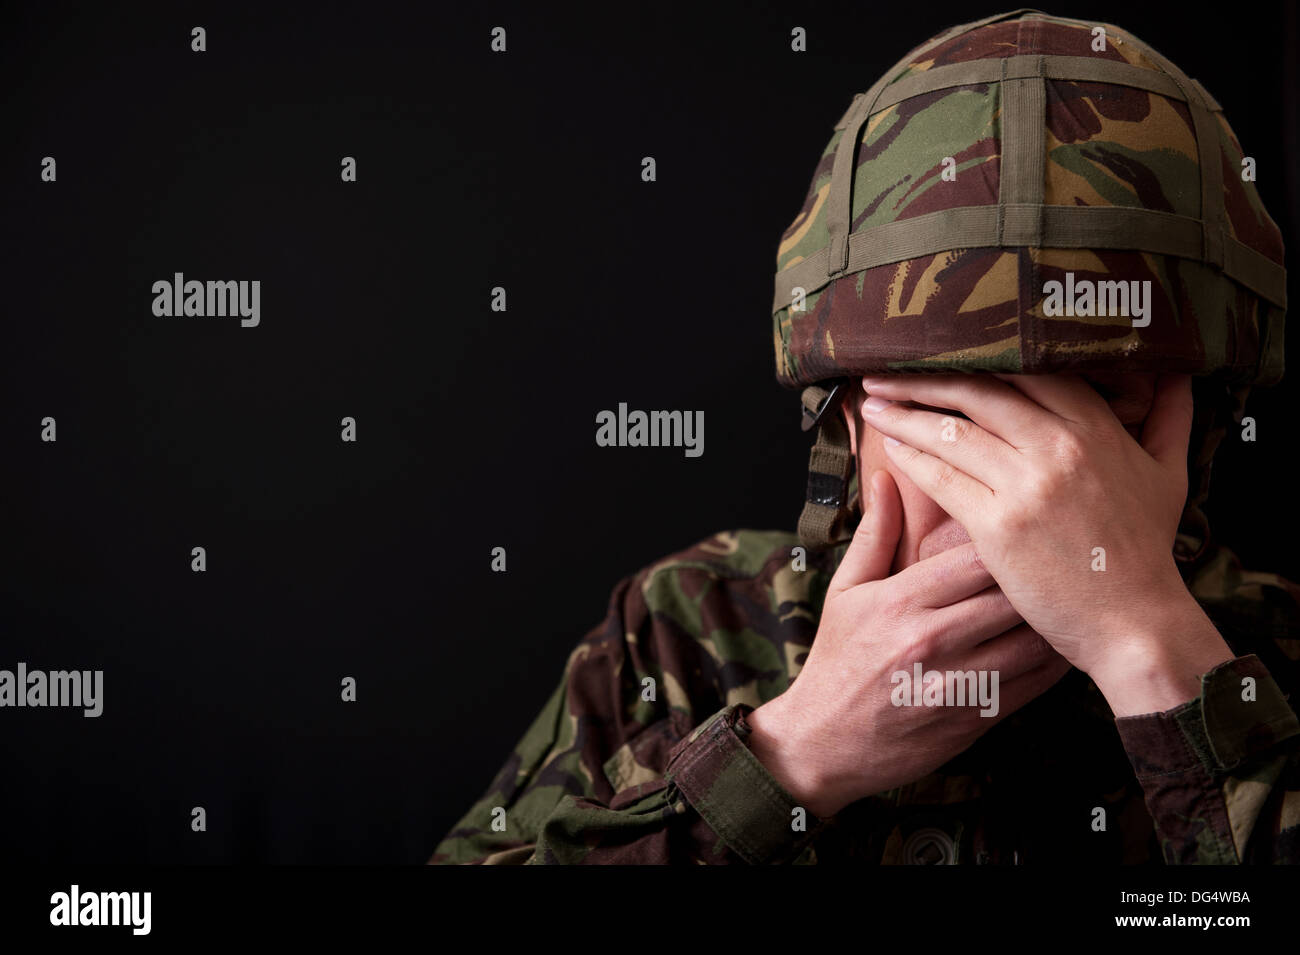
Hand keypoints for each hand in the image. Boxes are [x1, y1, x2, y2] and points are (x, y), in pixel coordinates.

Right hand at [746, 469, 1068, 817]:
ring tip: (1070, 595)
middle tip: (1065, 554)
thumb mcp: (845, 591)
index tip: (1028, 522)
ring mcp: (955, 684)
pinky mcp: (974, 719)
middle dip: (1040, 573)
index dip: (1010, 536)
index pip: (976, 556)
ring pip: (1031, 639)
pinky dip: (1055, 660)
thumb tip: (887, 475)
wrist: (822, 743)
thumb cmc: (836, 660)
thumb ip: (874, 533)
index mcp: (900, 601)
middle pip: (1010, 594)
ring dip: (1054, 617)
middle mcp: (930, 640)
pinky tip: (1062, 640)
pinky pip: (1033, 684)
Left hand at [857, 372, 1232, 712]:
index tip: (939, 352)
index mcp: (1095, 427)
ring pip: (951, 432)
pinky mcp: (999, 525)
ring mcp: (1028, 485)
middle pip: (977, 392)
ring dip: (904, 414)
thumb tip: (1178, 373)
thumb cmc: (1146, 550)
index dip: (975, 358)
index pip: (1024, 371)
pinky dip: (911, 459)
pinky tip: (889, 448)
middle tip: (883, 371)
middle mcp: (1059, 446)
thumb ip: (1169, 418)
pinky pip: (943, 479)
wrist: (1135, 622)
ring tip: (872, 405)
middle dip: (922, 379)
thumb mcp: (1168, 474)